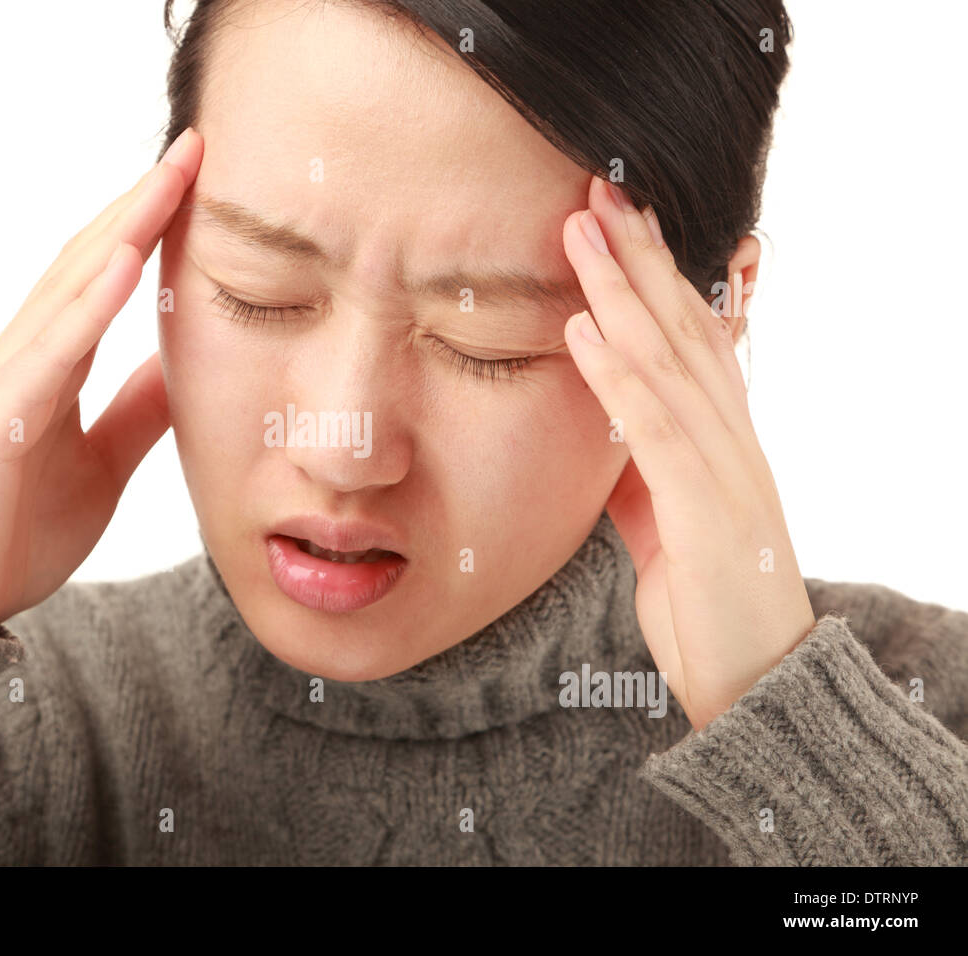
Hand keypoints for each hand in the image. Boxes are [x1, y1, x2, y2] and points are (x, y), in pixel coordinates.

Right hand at [0, 128, 204, 633]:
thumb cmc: (17, 529)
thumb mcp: (103, 462)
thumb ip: (135, 411)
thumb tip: (181, 367)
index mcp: (50, 362)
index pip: (106, 274)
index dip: (151, 223)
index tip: (201, 179)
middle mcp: (24, 355)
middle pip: (88, 260)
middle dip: (142, 202)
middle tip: (195, 147)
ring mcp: (4, 380)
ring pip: (67, 288)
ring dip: (121, 230)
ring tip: (170, 178)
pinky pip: (49, 350)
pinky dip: (88, 304)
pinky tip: (126, 263)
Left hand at [560, 174, 817, 731]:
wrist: (757, 685)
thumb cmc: (710, 604)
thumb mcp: (664, 523)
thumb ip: (639, 470)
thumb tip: (602, 429)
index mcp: (721, 439)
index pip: (690, 338)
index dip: (653, 275)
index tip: (615, 220)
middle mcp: (731, 438)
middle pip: (685, 327)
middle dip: (640, 256)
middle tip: (600, 188)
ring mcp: (726, 468)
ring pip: (671, 360)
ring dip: (622, 291)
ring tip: (582, 231)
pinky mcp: (707, 510)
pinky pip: (656, 428)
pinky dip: (618, 374)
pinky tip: (584, 329)